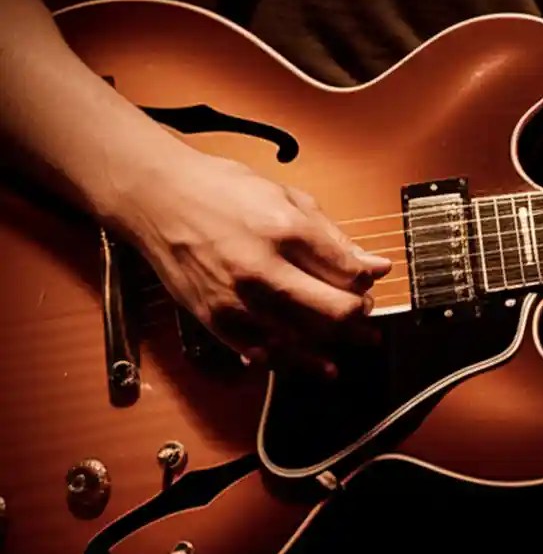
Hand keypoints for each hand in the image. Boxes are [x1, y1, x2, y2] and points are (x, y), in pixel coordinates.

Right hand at [111, 149, 391, 375]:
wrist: (157, 199)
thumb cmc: (221, 191)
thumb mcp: (287, 197)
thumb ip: (332, 236)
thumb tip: (373, 265)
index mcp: (285, 231)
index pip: (348, 272)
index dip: (370, 280)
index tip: (375, 278)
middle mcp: (262, 270)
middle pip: (333, 312)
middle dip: (360, 318)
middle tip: (369, 317)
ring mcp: (237, 300)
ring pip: (303, 339)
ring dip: (336, 345)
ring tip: (356, 344)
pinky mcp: (216, 320)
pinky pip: (265, 353)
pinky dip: (296, 361)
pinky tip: (318, 363)